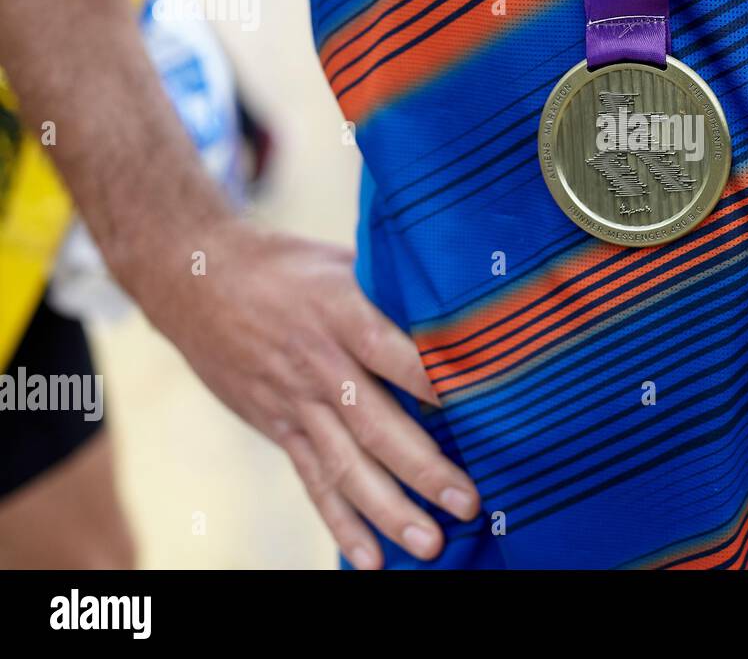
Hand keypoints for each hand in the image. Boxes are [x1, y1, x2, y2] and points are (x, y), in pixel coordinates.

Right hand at [119, 218, 479, 568]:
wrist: (193, 277)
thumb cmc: (286, 264)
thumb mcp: (341, 260)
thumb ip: (393, 289)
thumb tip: (463, 303)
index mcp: (341, 312)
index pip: (397, 354)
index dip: (437, 384)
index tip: (483, 410)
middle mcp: (319, 364)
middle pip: (377, 424)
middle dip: (424, 468)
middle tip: (468, 502)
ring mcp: (295, 402)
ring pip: (345, 464)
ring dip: (388, 510)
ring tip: (429, 544)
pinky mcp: (278, 427)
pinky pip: (312, 481)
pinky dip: (340, 522)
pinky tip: (369, 558)